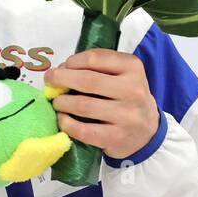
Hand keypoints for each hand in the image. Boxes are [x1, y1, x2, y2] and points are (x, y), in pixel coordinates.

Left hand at [45, 48, 160, 159]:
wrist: (148, 132)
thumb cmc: (125, 99)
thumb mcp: (121, 76)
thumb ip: (96, 68)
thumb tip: (60, 71)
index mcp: (132, 68)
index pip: (95, 58)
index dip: (72, 62)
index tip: (62, 67)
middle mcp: (133, 90)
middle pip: (87, 81)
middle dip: (61, 79)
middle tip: (49, 82)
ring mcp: (126, 116)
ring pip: (83, 105)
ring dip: (61, 103)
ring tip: (57, 103)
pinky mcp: (117, 137)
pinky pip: (83, 130)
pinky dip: (66, 124)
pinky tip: (62, 119)